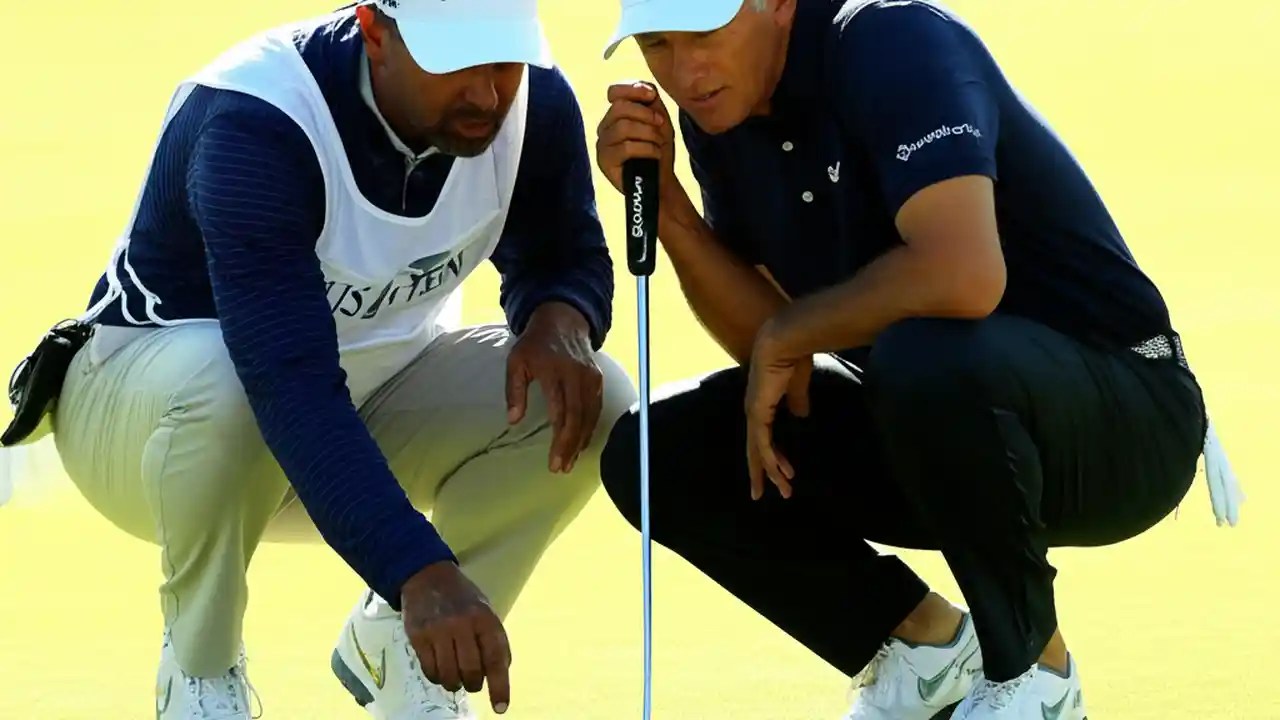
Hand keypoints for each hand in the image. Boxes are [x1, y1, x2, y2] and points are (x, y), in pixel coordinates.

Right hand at [401, 561, 511, 713]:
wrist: (427, 576)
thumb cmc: (462, 597)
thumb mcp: (485, 611)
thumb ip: (493, 638)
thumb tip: (501, 670)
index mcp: (485, 619)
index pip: (496, 660)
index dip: (500, 687)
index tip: (501, 708)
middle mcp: (463, 625)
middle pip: (471, 673)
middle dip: (473, 684)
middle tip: (471, 681)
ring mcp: (438, 631)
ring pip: (449, 676)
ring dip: (454, 683)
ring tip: (454, 677)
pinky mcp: (418, 637)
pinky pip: (430, 671)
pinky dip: (437, 677)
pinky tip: (439, 668)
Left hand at [506, 302, 602, 472]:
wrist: (562, 322)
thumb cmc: (534, 345)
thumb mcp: (516, 362)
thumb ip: (514, 391)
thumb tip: (513, 421)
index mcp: (554, 371)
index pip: (560, 412)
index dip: (558, 440)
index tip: (553, 461)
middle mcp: (577, 376)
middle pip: (577, 418)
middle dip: (570, 446)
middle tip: (562, 468)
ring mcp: (591, 378)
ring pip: (590, 416)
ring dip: (581, 441)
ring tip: (570, 462)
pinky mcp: (598, 380)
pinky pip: (596, 409)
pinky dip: (590, 428)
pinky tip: (581, 443)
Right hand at [595, 81, 678, 198]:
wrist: (662, 181)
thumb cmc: (658, 150)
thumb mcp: (659, 120)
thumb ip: (650, 100)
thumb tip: (643, 87)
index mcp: (616, 114)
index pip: (614, 92)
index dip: (633, 90)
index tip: (652, 97)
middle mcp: (605, 127)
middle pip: (620, 108)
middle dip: (646, 115)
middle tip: (661, 126)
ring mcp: (602, 144)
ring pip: (623, 127)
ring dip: (648, 134)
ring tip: (658, 144)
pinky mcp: (604, 162)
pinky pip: (625, 147)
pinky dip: (646, 149)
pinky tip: (655, 155)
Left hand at [745, 319, 812, 500]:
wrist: (783, 340)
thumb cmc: (792, 356)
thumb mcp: (798, 385)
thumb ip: (797, 401)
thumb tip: (801, 415)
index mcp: (762, 404)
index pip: (763, 437)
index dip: (770, 456)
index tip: (780, 472)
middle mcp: (754, 411)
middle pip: (755, 450)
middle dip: (761, 473)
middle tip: (761, 495)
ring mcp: (754, 412)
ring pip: (759, 452)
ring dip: (770, 473)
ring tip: (783, 490)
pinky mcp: (758, 412)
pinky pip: (763, 443)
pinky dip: (771, 459)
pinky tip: (780, 473)